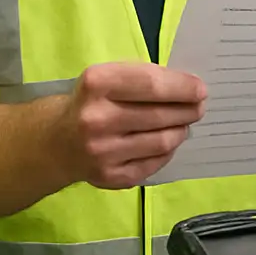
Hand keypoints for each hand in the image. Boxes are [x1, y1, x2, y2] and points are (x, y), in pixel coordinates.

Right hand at [57, 62, 207, 189]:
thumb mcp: (107, 78)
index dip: (182, 87)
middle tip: (198, 107)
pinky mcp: (109, 177)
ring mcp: (102, 152)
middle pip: (160, 115)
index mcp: (96, 84)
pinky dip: (167, 151)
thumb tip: (189, 89)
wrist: (54, 143)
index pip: (152, 85)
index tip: (201, 90)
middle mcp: (96, 119)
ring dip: (180, 131)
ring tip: (182, 124)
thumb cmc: (90, 102)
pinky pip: (154, 164)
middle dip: (188, 110)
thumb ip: (142, 79)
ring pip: (162, 141)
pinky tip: (165, 142)